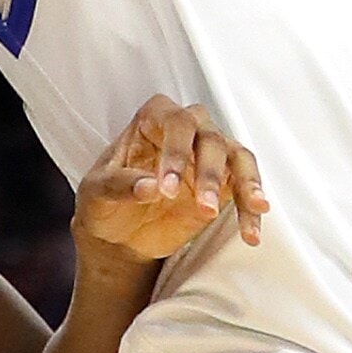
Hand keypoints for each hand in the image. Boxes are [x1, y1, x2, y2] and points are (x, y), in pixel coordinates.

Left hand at [74, 94, 267, 267]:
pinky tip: (252, 233)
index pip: (174, 123)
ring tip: (254, 208)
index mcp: (152, 119)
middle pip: (210, 137)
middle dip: (210, 173)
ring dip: (246, 183)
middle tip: (204, 209)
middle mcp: (185, 129)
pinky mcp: (224, 183)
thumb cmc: (104, 200)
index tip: (166, 189)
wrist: (118, 233)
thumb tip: (149, 187)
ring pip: (237, 156)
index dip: (175, 152)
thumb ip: (120, 185)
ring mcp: (208, 154)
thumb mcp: (97, 193)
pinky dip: (251, 207)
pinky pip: (246, 188)